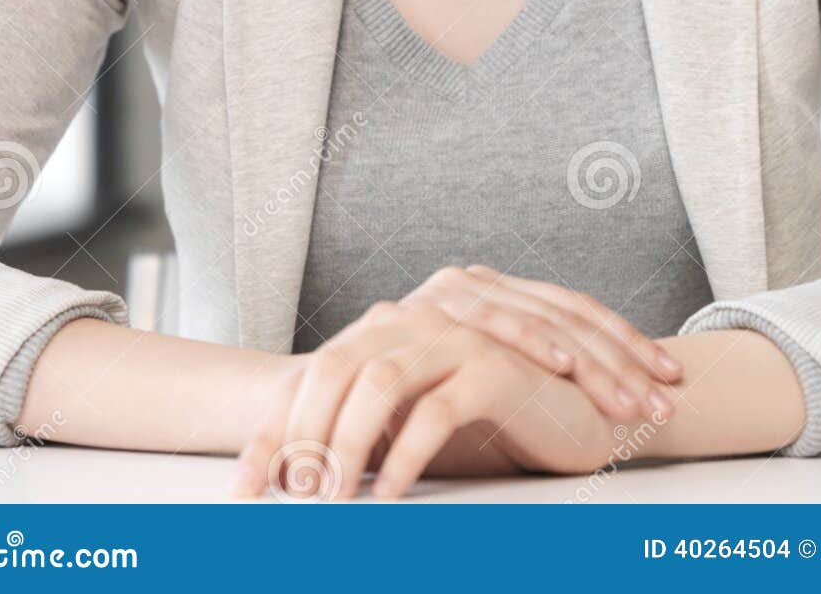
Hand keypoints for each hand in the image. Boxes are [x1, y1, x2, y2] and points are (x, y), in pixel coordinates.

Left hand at [228, 298, 634, 500]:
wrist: (579, 409)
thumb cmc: (492, 418)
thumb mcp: (415, 419)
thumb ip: (363, 428)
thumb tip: (296, 477)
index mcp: (387, 328)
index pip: (311, 374)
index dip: (271, 431)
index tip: (241, 490)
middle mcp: (414, 321)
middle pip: (334, 370)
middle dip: (300, 437)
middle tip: (284, 499)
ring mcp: (455, 339)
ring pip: (378, 381)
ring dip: (344, 445)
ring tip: (329, 500)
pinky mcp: (495, 368)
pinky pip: (436, 410)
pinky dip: (405, 455)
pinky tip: (390, 493)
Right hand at [400, 264, 681, 421]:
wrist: (315, 393)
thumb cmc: (403, 399)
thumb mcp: (472, 379)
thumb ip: (515, 376)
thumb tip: (602, 395)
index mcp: (494, 290)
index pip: (575, 310)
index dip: (626, 340)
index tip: (671, 375)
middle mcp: (472, 282)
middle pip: (567, 315)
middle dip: (622, 358)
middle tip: (662, 400)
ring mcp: (446, 295)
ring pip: (537, 318)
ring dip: (591, 361)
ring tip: (628, 397)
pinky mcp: (421, 314)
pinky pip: (486, 327)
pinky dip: (525, 344)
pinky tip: (560, 368)